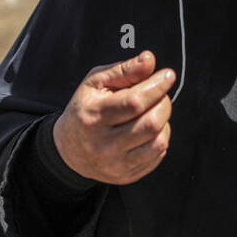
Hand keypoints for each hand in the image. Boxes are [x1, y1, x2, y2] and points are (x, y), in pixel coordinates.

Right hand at [53, 51, 174, 185]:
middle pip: (151, 123)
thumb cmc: (85, 109)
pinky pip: (158, 155)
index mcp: (93, 117)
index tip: (167, 76)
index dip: (156, 87)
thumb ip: (124, 70)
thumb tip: (149, 60)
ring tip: (151, 111)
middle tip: (157, 94)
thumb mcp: (95, 83)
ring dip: (163, 121)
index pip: (134, 102)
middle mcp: (103, 145)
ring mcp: (116, 164)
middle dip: (163, 102)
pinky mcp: (126, 176)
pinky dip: (160, 138)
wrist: (69, 150)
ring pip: (159, 141)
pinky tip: (148, 130)